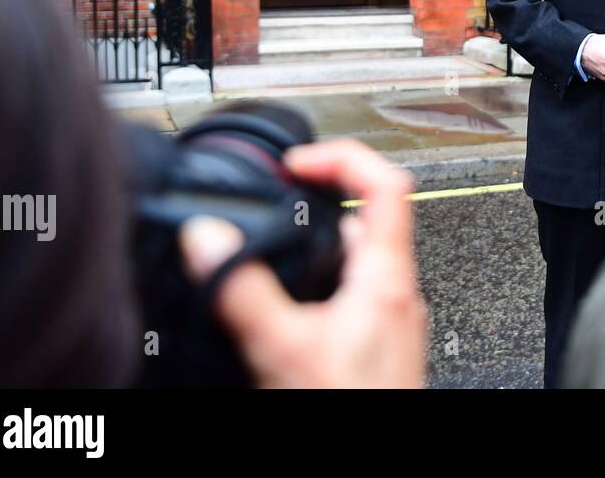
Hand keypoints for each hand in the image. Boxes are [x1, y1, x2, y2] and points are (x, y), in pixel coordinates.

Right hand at [179, 138, 427, 388]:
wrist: (380, 467)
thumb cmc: (351, 410)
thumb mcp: (282, 347)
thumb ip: (242, 288)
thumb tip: (207, 238)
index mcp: (387, 277)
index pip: (388, 182)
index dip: (342, 158)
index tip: (298, 163)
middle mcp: (397, 294)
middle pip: (371, 217)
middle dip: (322, 200)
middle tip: (281, 196)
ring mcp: (389, 321)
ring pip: (360, 259)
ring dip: (320, 242)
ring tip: (278, 240)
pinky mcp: (377, 347)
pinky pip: (353, 294)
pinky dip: (321, 282)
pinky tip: (290, 303)